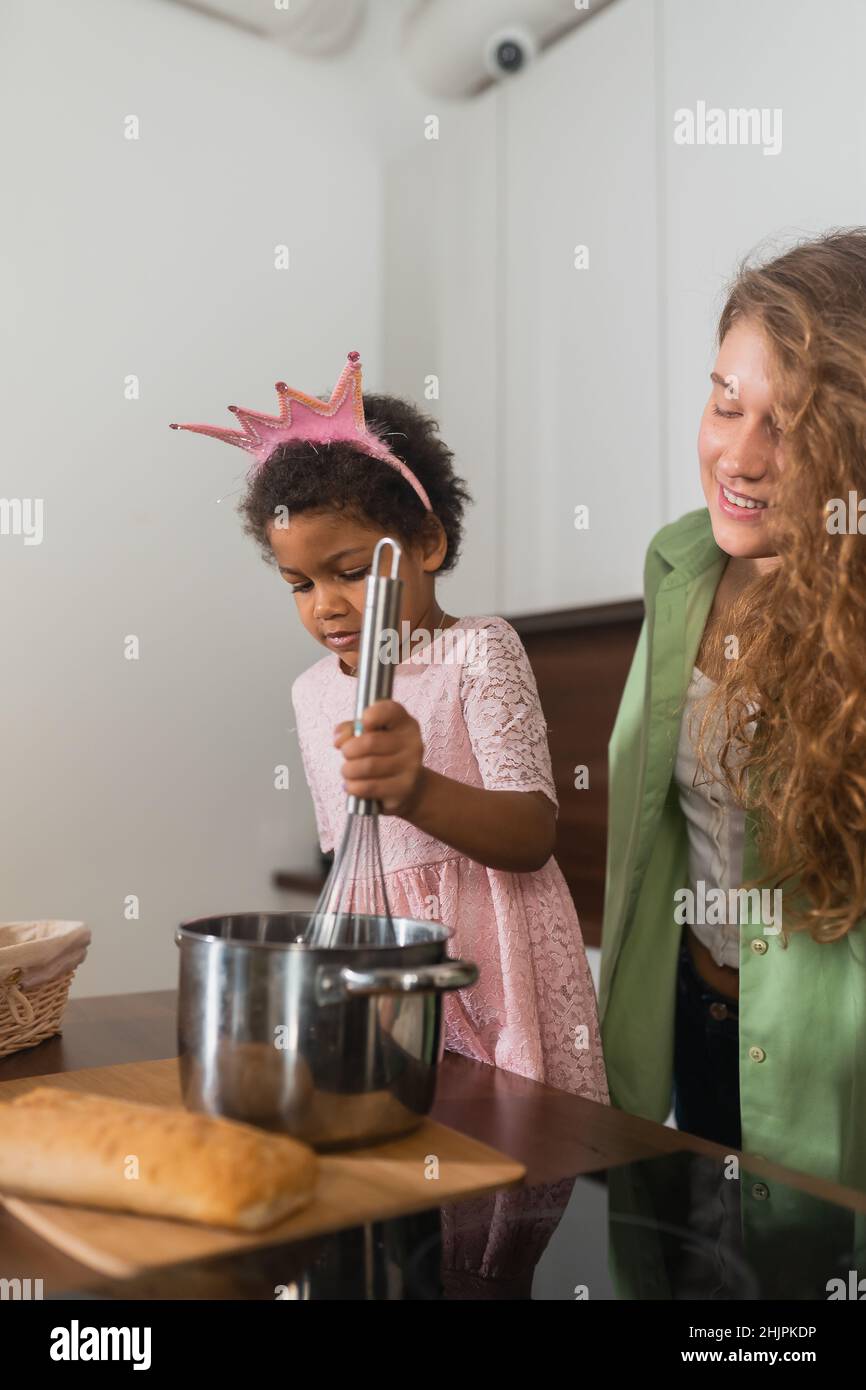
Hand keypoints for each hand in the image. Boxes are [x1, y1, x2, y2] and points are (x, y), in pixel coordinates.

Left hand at [334, 699, 425, 815]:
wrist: (407, 786)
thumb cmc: (382, 754)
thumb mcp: (366, 735)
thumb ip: (350, 729)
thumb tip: (339, 739)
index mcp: (404, 722)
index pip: (389, 711)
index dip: (371, 715)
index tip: (362, 723)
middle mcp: (412, 742)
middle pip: (370, 742)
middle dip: (348, 750)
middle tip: (346, 754)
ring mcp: (411, 766)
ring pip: (367, 766)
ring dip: (348, 770)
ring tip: (348, 771)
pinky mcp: (404, 788)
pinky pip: (369, 787)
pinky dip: (353, 787)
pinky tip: (352, 784)